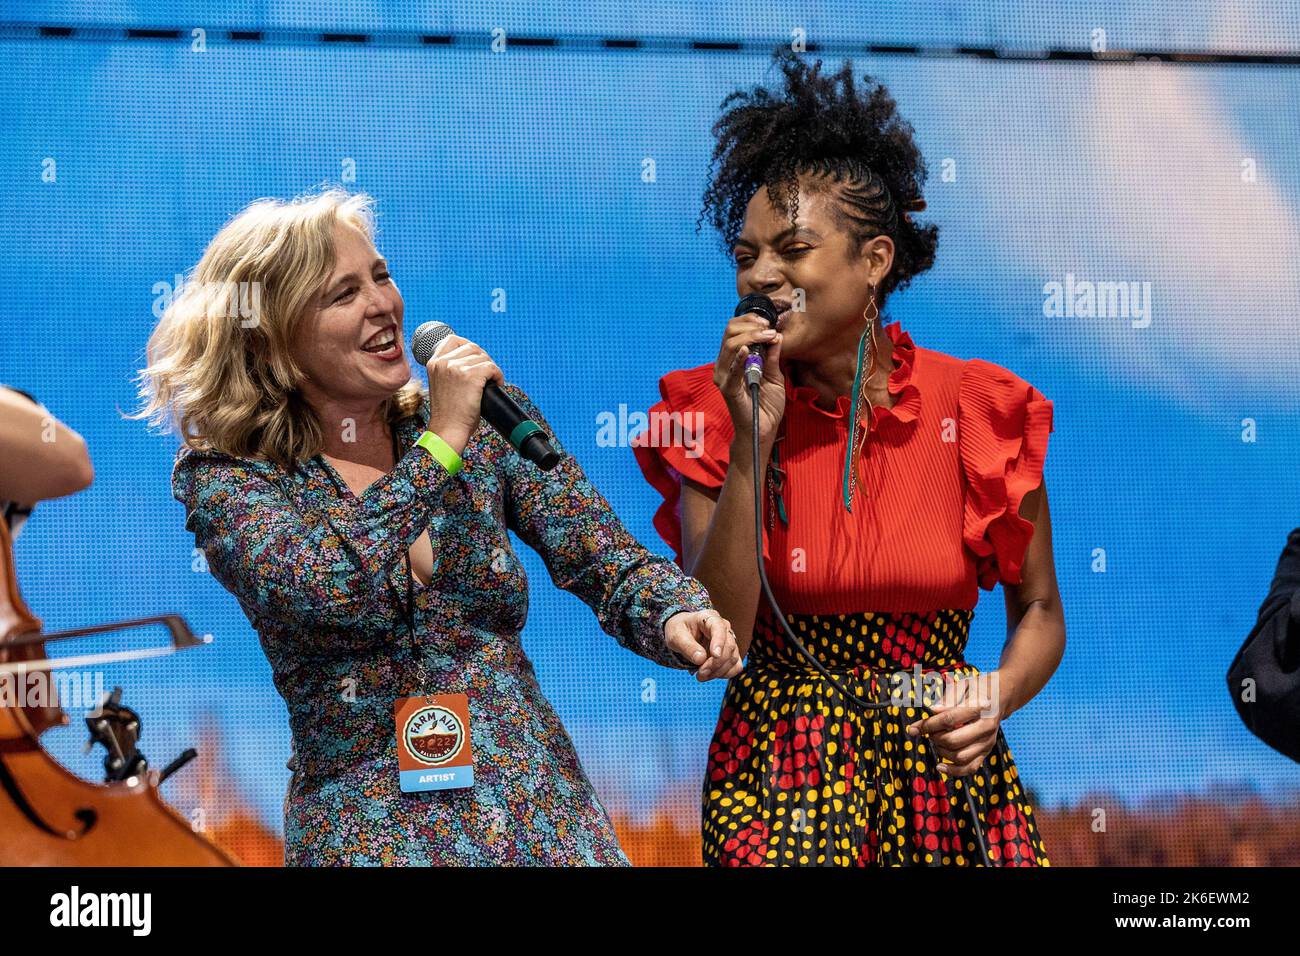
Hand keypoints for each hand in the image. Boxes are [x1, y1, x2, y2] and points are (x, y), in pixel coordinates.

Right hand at [423, 334, 504, 453]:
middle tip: (487, 376)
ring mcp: (455, 367)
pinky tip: (496, 385)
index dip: (469, 347)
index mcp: (434, 363)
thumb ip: (451, 370)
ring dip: (491, 369)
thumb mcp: (442, 385)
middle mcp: (443, 362)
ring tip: (491, 383)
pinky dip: (498, 376)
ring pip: (483, 357)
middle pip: (472, 347)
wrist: (447, 430)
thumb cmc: (448, 414)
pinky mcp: (470, 375)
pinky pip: (492, 368)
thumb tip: (473, 359)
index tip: (477, 360)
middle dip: (483, 360)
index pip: (452, 340)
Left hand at [663, 610, 742, 681]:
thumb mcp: (676, 636)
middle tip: (700, 673)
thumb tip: (701, 659)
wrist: (682, 635)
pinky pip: (736, 666)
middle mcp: (723, 628)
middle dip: (715, 663)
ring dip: (718, 671)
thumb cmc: (679, 631)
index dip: (719, 642)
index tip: (715, 655)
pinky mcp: (731, 654)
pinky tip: (710, 675)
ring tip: (701, 676)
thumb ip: (687, 646)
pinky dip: (724, 674)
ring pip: (733, 658)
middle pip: (729, 646)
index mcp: (709, 618)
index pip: (719, 628)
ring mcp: (729, 641)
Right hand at [714, 311, 784, 449]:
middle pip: (730, 333)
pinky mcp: (728, 389)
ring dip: (750, 336)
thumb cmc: (766, 404)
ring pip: (730, 345)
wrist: (764, 429)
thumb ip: (773, 356)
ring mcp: (724, 377)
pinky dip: (738, 358)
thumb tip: (777, 335)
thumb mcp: (774, 375)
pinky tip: (748, 349)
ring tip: (767, 335)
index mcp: (734, 360)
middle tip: (769, 326)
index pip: (734, 330)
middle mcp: (725, 365)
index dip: (750, 321)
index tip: (769, 321)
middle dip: (750, 325)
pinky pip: (730, 370)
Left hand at [905, 670, 1003, 777]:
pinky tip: (940, 766)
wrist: (1000, 695)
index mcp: (980, 708)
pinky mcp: (986, 752)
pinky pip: (970, 768)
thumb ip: (947, 698)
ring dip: (941, 751)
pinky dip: (954, 771)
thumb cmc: (977, 689)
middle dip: (934, 737)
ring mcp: (988, 742)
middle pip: (953, 740)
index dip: (929, 725)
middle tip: (929, 731)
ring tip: (936, 740)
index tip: (913, 728)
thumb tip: (932, 710)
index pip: (950, 719)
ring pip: (960, 757)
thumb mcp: (963, 685)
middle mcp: (986, 727)